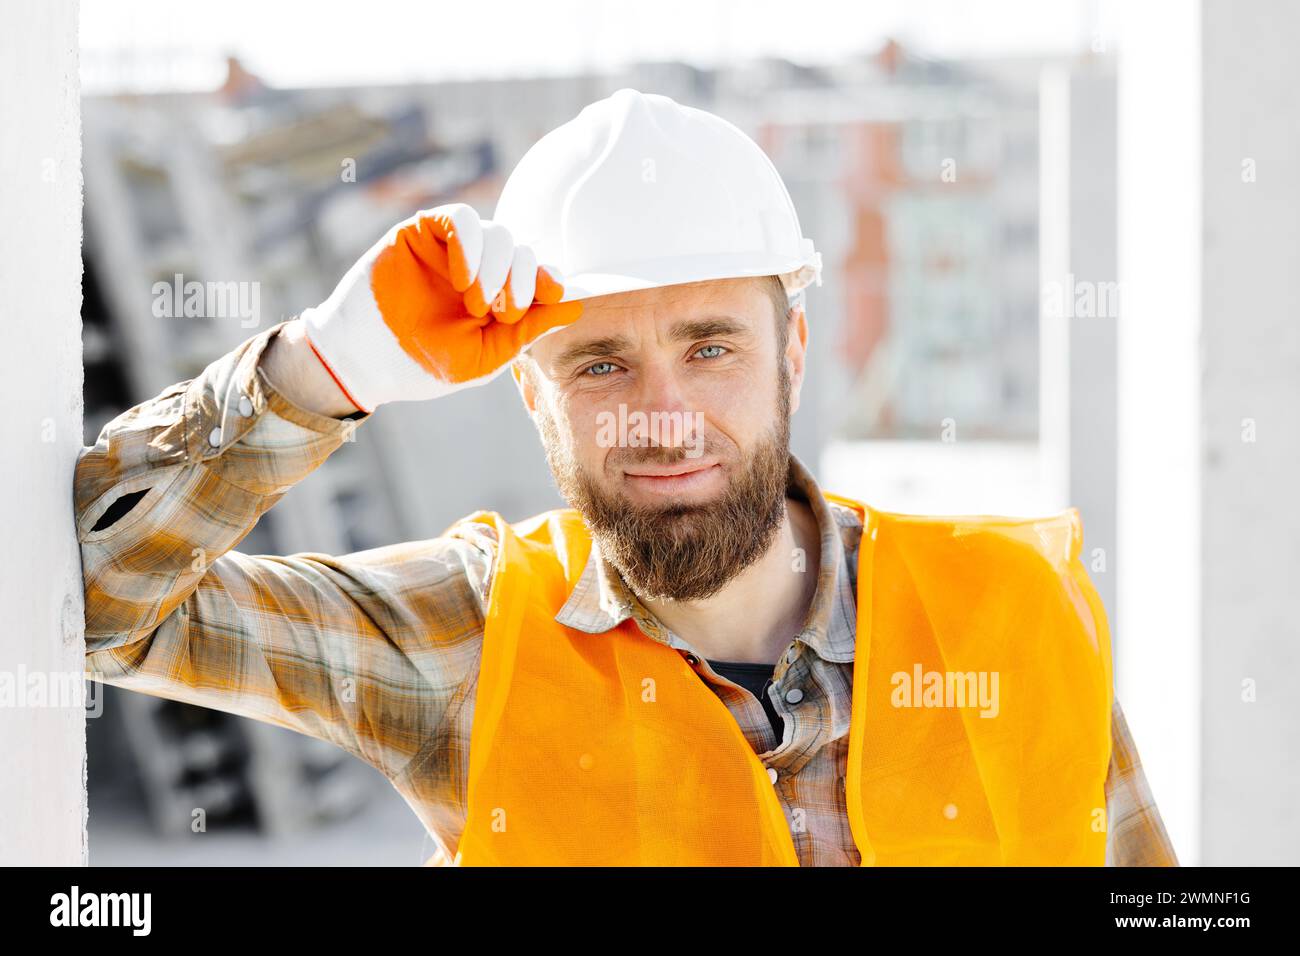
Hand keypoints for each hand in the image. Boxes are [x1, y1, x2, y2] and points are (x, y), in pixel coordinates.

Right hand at [300, 203, 581, 411]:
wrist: (365, 360)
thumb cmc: (424, 365)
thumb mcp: (484, 355)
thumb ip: (527, 331)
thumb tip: (576, 307)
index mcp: (501, 299)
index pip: (540, 275)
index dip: (551, 280)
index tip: (554, 294)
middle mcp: (483, 269)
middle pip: (524, 251)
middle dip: (524, 279)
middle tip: (504, 311)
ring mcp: (454, 249)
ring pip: (498, 233)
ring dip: (498, 267)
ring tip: (477, 303)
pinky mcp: (423, 232)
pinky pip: (462, 219)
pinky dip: (471, 244)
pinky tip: (463, 277)